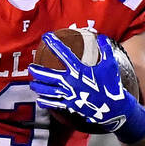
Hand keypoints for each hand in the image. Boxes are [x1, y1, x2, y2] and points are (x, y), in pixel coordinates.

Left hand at [28, 31, 144, 140]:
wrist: (114, 108)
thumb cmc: (112, 85)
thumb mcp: (111, 64)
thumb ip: (105, 48)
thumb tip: (100, 36)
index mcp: (79, 70)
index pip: (63, 53)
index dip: (54, 43)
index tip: (46, 36)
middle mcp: (70, 82)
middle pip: (49, 75)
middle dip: (38, 71)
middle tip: (31, 67)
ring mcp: (69, 95)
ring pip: (48, 90)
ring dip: (38, 86)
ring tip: (33, 84)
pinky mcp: (69, 106)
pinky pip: (54, 104)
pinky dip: (46, 102)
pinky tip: (40, 100)